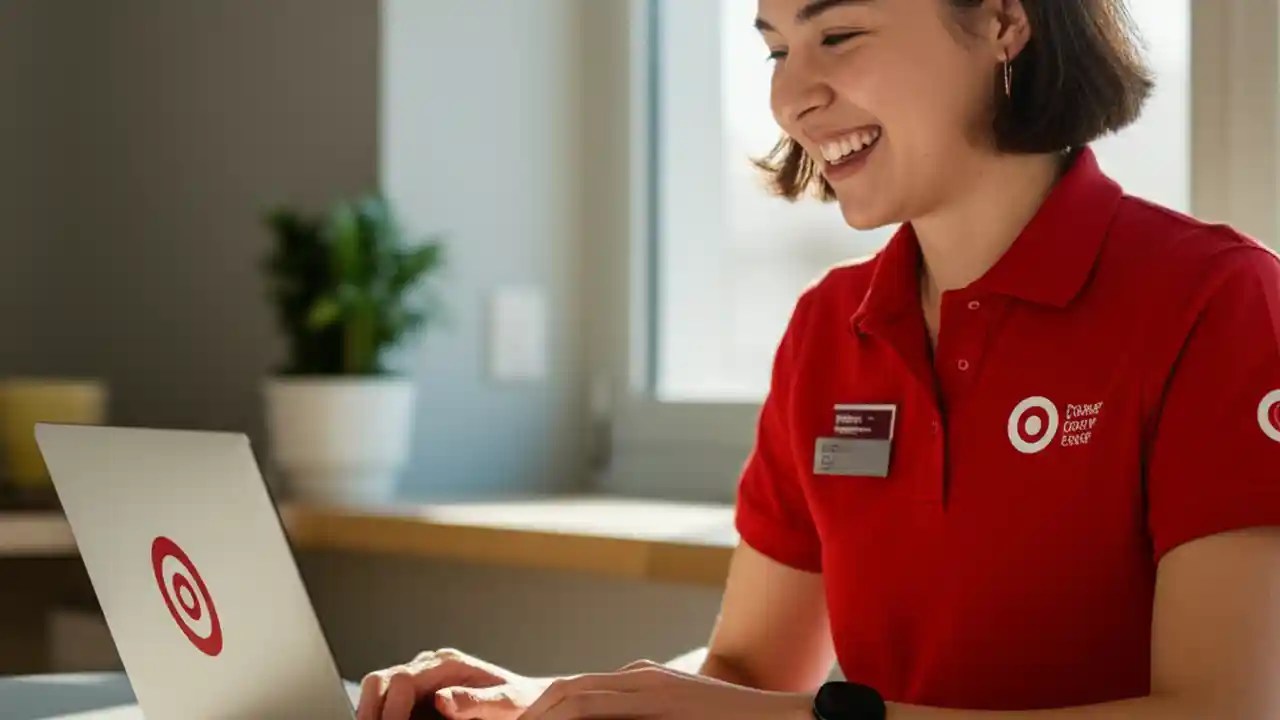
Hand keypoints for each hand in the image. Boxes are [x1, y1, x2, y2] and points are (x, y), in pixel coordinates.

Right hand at [357, 648, 550, 719]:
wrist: (528, 699)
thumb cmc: (521, 700)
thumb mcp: (507, 702)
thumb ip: (476, 701)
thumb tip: (442, 699)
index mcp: (447, 665)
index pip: (401, 679)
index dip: (391, 708)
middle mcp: (428, 668)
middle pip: (380, 680)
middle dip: (371, 709)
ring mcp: (421, 681)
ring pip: (379, 691)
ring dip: (375, 713)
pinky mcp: (419, 697)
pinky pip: (390, 703)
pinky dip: (385, 715)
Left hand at [517, 660, 812, 719]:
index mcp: (639, 688)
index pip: (574, 697)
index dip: (541, 716)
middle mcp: (638, 679)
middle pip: (564, 692)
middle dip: (530, 716)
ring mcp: (647, 684)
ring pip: (572, 695)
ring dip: (539, 717)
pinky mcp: (657, 696)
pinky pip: (593, 705)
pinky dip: (565, 717)